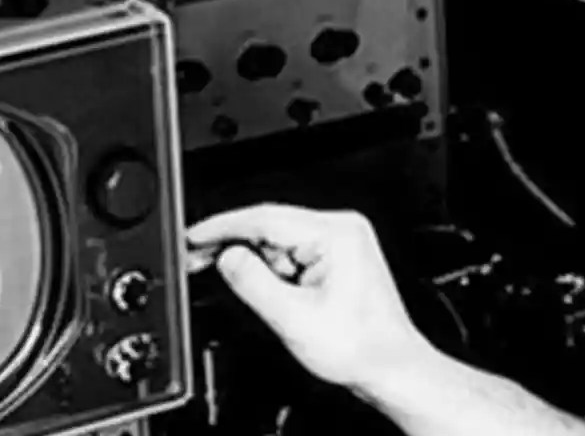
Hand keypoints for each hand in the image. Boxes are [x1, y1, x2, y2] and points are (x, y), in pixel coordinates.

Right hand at [186, 204, 434, 390]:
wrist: (390, 367)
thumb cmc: (358, 346)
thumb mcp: (292, 317)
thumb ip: (252, 282)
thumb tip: (226, 255)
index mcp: (335, 233)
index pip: (265, 217)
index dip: (222, 226)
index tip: (194, 236)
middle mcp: (341, 229)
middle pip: (270, 225)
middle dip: (235, 245)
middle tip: (200, 260)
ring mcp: (342, 241)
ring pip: (279, 241)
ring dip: (259, 264)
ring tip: (271, 303)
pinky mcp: (338, 256)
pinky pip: (294, 253)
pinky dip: (276, 271)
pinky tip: (278, 296)